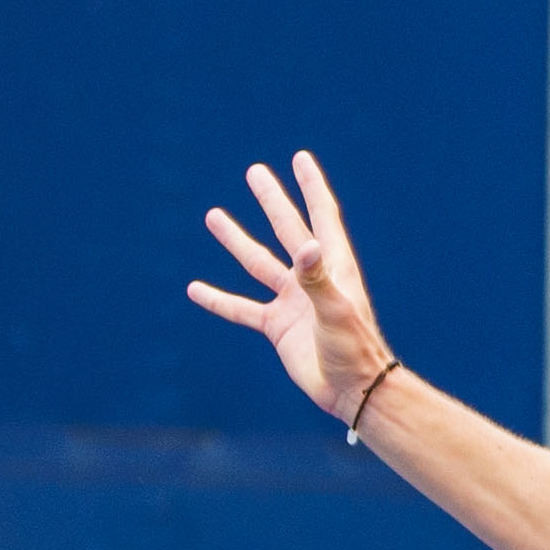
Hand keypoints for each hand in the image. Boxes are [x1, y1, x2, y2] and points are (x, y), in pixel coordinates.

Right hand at [186, 149, 391, 422]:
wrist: (352, 391)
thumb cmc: (354, 349)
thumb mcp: (336, 310)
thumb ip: (318, 278)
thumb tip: (307, 245)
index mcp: (333, 267)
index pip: (322, 217)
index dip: (312, 187)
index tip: (301, 158)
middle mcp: (311, 278)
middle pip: (288, 229)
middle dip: (273, 200)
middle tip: (255, 172)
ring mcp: (293, 301)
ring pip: (258, 263)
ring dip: (236, 240)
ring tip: (213, 215)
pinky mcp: (277, 326)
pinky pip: (241, 308)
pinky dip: (218, 299)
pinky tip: (195, 288)